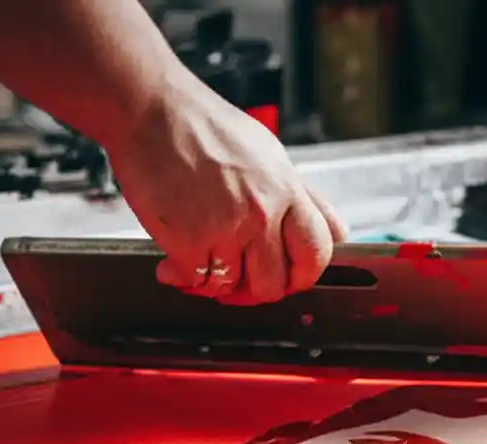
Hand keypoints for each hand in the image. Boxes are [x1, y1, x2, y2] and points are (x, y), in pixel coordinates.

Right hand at [104, 75, 345, 304]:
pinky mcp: (189, 242)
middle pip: (276, 282)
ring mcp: (227, 228)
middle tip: (241, 278)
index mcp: (286, 188)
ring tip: (204, 260)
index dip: (305, 273)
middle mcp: (262, 211)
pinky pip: (196, 282)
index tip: (289, 276)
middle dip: (258, 288)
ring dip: (217, 281)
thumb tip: (334, 228)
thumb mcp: (269, 153)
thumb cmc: (203, 126)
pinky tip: (174, 261)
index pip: (319, 251)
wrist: (152, 111)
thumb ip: (301, 194)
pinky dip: (183, 277)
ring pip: (234, 288)